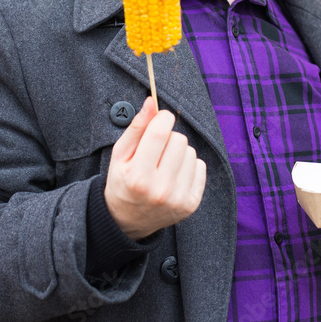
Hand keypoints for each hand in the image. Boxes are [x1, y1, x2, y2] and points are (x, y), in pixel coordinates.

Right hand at [104, 96, 206, 240]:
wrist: (127, 220)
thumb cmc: (122, 182)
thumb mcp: (119, 154)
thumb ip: (136, 127)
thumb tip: (152, 102)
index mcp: (138, 176)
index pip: (160, 132)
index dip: (163, 118)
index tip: (160, 119)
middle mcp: (160, 190)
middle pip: (179, 140)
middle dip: (168, 137)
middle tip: (157, 150)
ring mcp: (178, 199)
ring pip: (191, 152)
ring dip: (179, 152)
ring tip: (164, 164)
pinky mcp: (191, 204)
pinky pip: (200, 166)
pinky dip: (189, 165)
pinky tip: (174, 175)